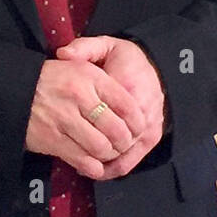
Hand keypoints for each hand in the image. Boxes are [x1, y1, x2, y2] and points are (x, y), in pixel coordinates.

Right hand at [25, 57, 146, 178]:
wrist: (11, 88)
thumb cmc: (50, 79)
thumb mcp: (78, 65)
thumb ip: (105, 81)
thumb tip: (133, 107)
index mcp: (90, 76)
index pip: (127, 104)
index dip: (137, 123)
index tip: (137, 130)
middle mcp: (79, 95)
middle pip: (118, 130)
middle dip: (123, 143)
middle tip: (120, 145)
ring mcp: (65, 118)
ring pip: (102, 148)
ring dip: (107, 156)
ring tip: (104, 153)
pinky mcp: (52, 138)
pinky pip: (83, 160)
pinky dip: (92, 167)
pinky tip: (92, 164)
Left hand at [55, 35, 167, 177]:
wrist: (154, 66)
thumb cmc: (125, 59)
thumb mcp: (105, 46)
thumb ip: (84, 49)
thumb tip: (63, 54)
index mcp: (126, 88)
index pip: (102, 116)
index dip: (81, 126)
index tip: (62, 127)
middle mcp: (140, 110)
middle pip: (110, 139)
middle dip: (89, 147)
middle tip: (68, 148)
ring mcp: (149, 126)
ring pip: (120, 153)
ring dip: (100, 160)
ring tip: (79, 162)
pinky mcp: (153, 136)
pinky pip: (132, 160)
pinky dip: (114, 168)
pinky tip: (97, 171)